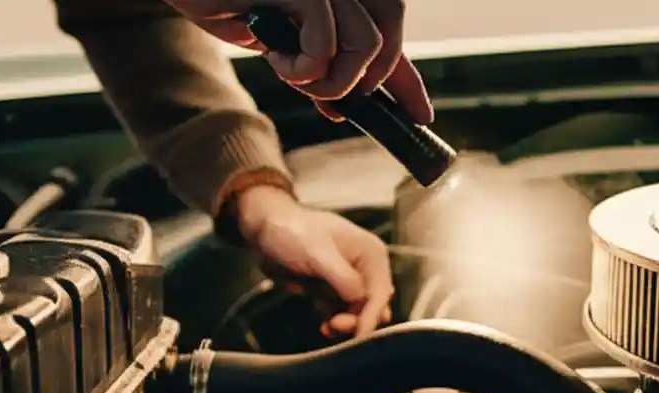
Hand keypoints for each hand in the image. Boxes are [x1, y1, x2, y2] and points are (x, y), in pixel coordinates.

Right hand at [163, 0, 433, 124]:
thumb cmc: (237, 3)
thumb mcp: (290, 44)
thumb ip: (325, 68)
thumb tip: (347, 108)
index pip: (391, 40)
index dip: (408, 83)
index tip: (421, 115)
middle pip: (388, 41)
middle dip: (362, 82)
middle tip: (325, 95)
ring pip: (368, 45)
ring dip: (332, 79)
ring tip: (295, 75)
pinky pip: (326, 42)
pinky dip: (303, 68)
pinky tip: (276, 59)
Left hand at [232, 185, 393, 337]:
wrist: (265, 230)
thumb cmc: (292, 232)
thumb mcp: (318, 253)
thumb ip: (343, 278)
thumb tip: (361, 300)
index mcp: (370, 254)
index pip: (380, 292)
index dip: (371, 315)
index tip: (359, 334)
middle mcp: (364, 268)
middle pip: (372, 306)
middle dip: (358, 320)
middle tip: (335, 325)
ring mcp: (348, 281)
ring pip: (357, 313)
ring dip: (345, 324)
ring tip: (327, 327)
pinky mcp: (331, 291)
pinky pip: (341, 314)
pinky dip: (335, 323)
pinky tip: (324, 325)